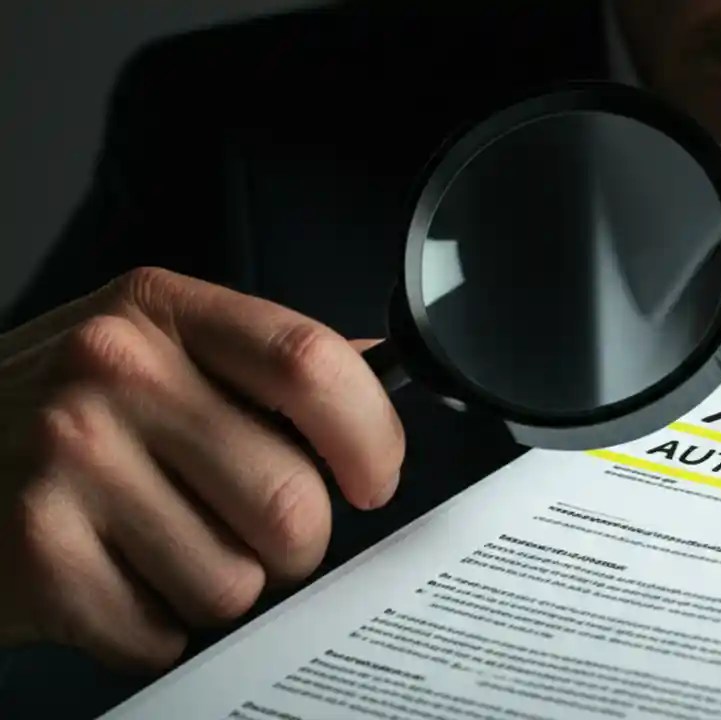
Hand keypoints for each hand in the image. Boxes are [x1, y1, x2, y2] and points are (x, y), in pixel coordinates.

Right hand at [0, 268, 403, 670]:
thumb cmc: (68, 413)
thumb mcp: (159, 350)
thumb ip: (265, 364)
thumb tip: (381, 377)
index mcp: (165, 311)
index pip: (314, 365)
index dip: (371, 438)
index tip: (373, 480)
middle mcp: (114, 372)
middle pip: (289, 498)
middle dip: (296, 546)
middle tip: (258, 536)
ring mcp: (67, 462)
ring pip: (235, 583)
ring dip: (224, 590)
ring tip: (171, 552)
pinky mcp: (37, 554)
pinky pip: (162, 635)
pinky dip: (156, 629)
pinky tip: (120, 581)